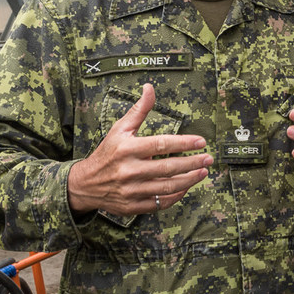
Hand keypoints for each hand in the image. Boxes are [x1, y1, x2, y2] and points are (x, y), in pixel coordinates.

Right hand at [65, 84, 211, 216]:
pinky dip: (176, 196)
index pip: (161, 144)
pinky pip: (160, 203)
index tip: (201, 142)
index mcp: (127, 149)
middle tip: (208, 158)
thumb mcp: (119, 129)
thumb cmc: (107, 153)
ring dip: (189, 180)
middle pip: (168, 167)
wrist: (85, 184)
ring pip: (167, 187)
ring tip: (203, 172)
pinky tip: (186, 187)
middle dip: (192, 163)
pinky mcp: (133, 206)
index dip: (183, 143)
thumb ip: (139, 110)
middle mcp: (129, 170)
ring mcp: (131, 190)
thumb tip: (149, 88)